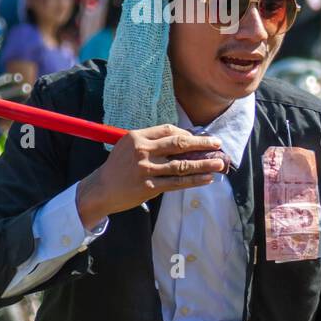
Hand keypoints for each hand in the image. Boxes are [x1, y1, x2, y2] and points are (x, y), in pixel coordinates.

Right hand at [75, 124, 228, 228]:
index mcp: (137, 137)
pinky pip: (177, 182)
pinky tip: (208, 178)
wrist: (100, 189)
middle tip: (218, 144)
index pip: (169, 130)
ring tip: (219, 163)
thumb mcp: (130, 147)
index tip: (201, 138)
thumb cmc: (120, 167)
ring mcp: (145, 169)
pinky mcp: (148, 186)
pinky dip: (195, 180)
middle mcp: (142, 151)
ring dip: (204, 164)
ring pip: (182, 165)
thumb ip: (153, 142)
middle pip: (179, 144)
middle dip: (202, 144)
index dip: (188, 134)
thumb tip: (186, 141)